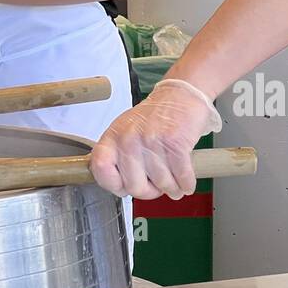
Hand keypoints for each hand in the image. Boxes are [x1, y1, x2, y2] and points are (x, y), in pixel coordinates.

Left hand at [90, 81, 221, 199]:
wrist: (180, 95)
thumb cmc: (154, 118)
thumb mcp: (126, 132)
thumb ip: (119, 158)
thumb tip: (121, 188)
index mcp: (113, 137)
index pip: (101, 170)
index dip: (114, 185)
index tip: (126, 187)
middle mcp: (129, 138)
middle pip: (135, 186)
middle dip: (150, 192)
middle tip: (158, 187)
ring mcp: (152, 140)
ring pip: (162, 184)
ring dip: (172, 188)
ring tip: (175, 182)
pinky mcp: (175, 142)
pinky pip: (181, 177)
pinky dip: (186, 184)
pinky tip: (186, 182)